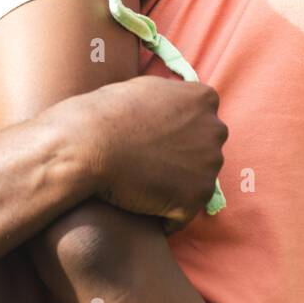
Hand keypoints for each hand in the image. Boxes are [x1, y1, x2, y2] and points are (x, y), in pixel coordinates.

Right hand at [68, 76, 228, 231]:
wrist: (89, 144)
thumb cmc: (107, 113)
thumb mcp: (145, 87)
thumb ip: (171, 96)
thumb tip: (178, 99)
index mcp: (203, 99)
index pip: (202, 121)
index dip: (177, 135)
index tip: (155, 143)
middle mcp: (214, 129)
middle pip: (204, 151)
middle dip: (183, 160)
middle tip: (148, 166)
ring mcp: (209, 164)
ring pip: (197, 182)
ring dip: (176, 187)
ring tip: (143, 188)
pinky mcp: (196, 196)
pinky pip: (184, 213)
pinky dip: (166, 216)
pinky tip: (141, 210)